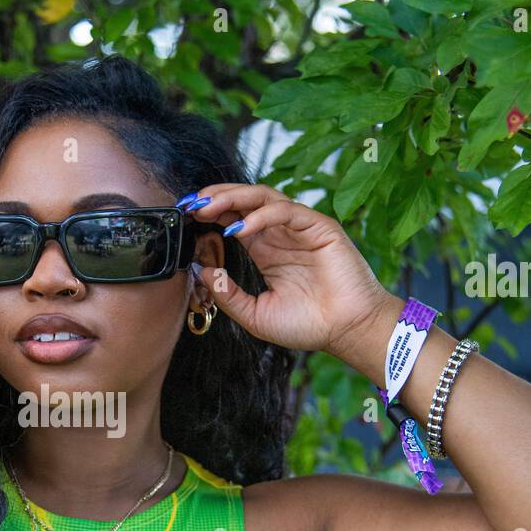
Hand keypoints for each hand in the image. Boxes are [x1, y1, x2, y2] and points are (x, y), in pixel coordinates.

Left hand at [186, 183, 394, 355]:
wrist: (346, 332)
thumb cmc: (308, 325)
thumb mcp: (254, 314)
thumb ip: (227, 294)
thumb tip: (201, 271)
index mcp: (265, 250)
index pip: (233, 219)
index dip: (210, 213)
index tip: (184, 216)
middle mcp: (280, 235)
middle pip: (244, 202)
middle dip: (215, 198)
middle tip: (190, 204)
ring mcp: (299, 228)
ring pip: (263, 198)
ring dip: (233, 198)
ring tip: (208, 207)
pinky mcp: (319, 227)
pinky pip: (286, 211)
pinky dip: (261, 215)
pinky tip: (240, 228)